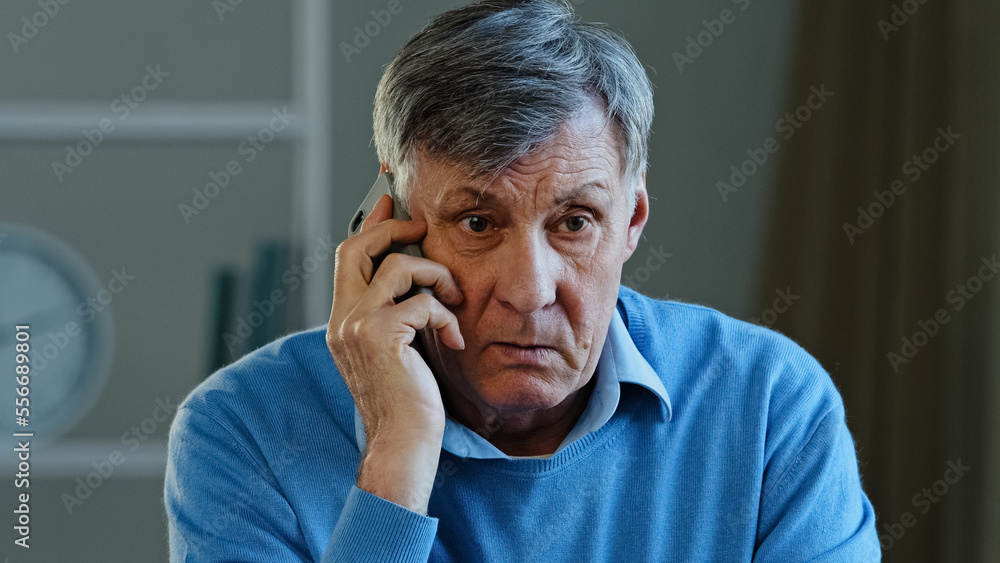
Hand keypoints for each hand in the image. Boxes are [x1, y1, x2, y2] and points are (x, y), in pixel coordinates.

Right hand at [326, 194, 463, 512]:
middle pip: (358, 246)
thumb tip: (415, 281)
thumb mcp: (398, 351)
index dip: (368, 225)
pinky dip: (446, 315)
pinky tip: (455, 340)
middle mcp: (342, 319)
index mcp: (343, 320)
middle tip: (424, 230)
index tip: (387, 201)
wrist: (402, 445)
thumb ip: (396, 315)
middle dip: (395, 229)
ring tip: (455, 300)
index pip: (347, 257)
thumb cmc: (408, 402)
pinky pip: (422, 301)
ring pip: (396, 266)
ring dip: (435, 276)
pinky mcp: (380, 337)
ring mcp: (357, 327)